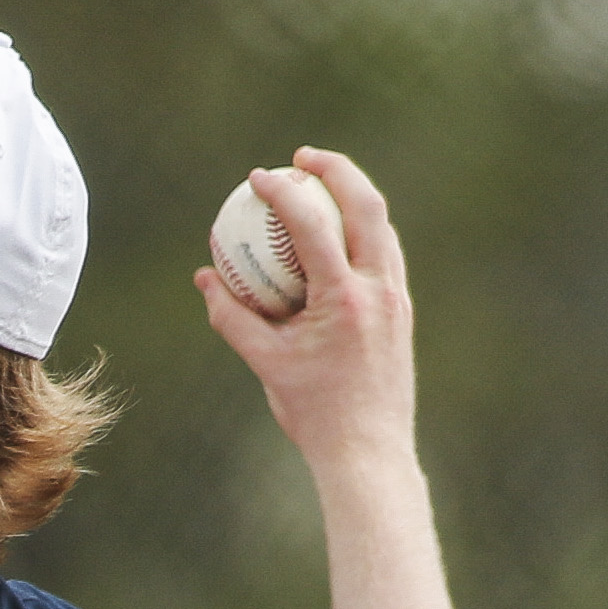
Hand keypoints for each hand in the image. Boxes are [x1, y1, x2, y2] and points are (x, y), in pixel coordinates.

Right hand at [194, 147, 415, 468]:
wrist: (368, 450)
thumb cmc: (313, 412)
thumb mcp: (265, 363)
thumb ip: (232, 317)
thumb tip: (205, 278)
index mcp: (344, 300)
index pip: (313, 226)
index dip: (283, 193)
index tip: (257, 178)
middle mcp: (379, 290)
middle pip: (368, 204)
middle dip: (336, 169)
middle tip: (302, 158)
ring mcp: (397, 299)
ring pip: (383, 227)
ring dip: (354, 197)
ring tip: (321, 186)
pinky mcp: (402, 312)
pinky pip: (385, 255)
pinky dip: (361, 234)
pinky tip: (336, 238)